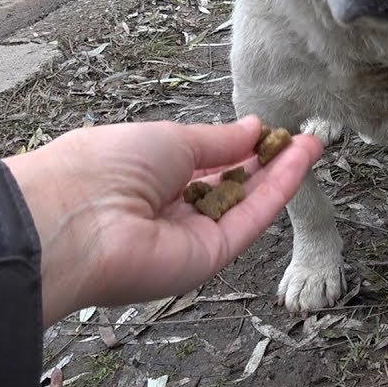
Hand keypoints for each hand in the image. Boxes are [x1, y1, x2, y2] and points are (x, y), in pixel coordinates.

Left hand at [3, 115, 320, 324]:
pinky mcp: (207, 258)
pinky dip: (276, 193)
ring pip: (245, 205)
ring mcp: (189, 237)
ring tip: (312, 143)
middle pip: (229, 187)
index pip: (204, 163)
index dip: (240, 146)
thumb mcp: (170, 138)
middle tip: (302, 137)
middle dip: (267, 161)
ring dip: (280, 175)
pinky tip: (299, 164)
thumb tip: (253, 128)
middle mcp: (169, 210)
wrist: (75, 219)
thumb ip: (218, 141)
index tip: (272, 129)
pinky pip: (248, 222)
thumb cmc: (106, 166)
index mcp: (149, 175)